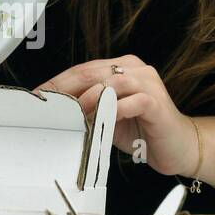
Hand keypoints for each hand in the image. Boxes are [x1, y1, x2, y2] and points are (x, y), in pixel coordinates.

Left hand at [35, 54, 198, 176]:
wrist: (177, 147)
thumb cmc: (142, 131)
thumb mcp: (108, 118)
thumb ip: (88, 109)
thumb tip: (56, 112)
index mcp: (121, 68)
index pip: (82, 70)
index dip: (58, 83)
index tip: (38, 98)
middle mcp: (134, 69)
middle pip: (91, 73)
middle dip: (65, 90)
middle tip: (46, 106)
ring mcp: (147, 82)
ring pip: (110, 84)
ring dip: (87, 100)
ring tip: (71, 116)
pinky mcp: (157, 101)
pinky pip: (132, 101)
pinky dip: (113, 111)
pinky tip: (101, 121)